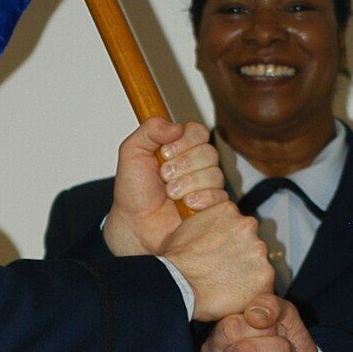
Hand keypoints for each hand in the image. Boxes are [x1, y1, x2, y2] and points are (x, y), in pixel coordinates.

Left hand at [105, 119, 225, 256]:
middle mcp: (195, 164)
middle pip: (209, 153)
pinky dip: (200, 199)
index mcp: (180, 147)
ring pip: (215, 174)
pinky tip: (186, 205)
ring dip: (187, 184)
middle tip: (164, 177)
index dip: (185, 141)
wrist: (135, 224)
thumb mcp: (132, 152)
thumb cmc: (134, 191)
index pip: (198, 131)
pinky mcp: (212, 206)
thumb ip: (150, 130)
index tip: (165, 153)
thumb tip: (176, 126)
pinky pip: (220, 196)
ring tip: (170, 194)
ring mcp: (206, 185)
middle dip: (182, 166)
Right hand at [161, 204, 273, 319]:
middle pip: (251, 243)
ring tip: (226, 284)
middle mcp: (248, 226)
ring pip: (259, 263)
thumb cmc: (177, 261)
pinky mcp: (264, 275)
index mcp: (229, 211)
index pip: (238, 225)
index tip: (223, 253)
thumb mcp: (188, 226)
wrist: (178, 284)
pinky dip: (252, 292)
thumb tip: (212, 229)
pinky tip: (233, 295)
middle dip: (241, 257)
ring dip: (248, 274)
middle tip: (223, 271)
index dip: (231, 242)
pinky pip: (263, 285)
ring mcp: (258, 251)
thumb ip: (208, 223)